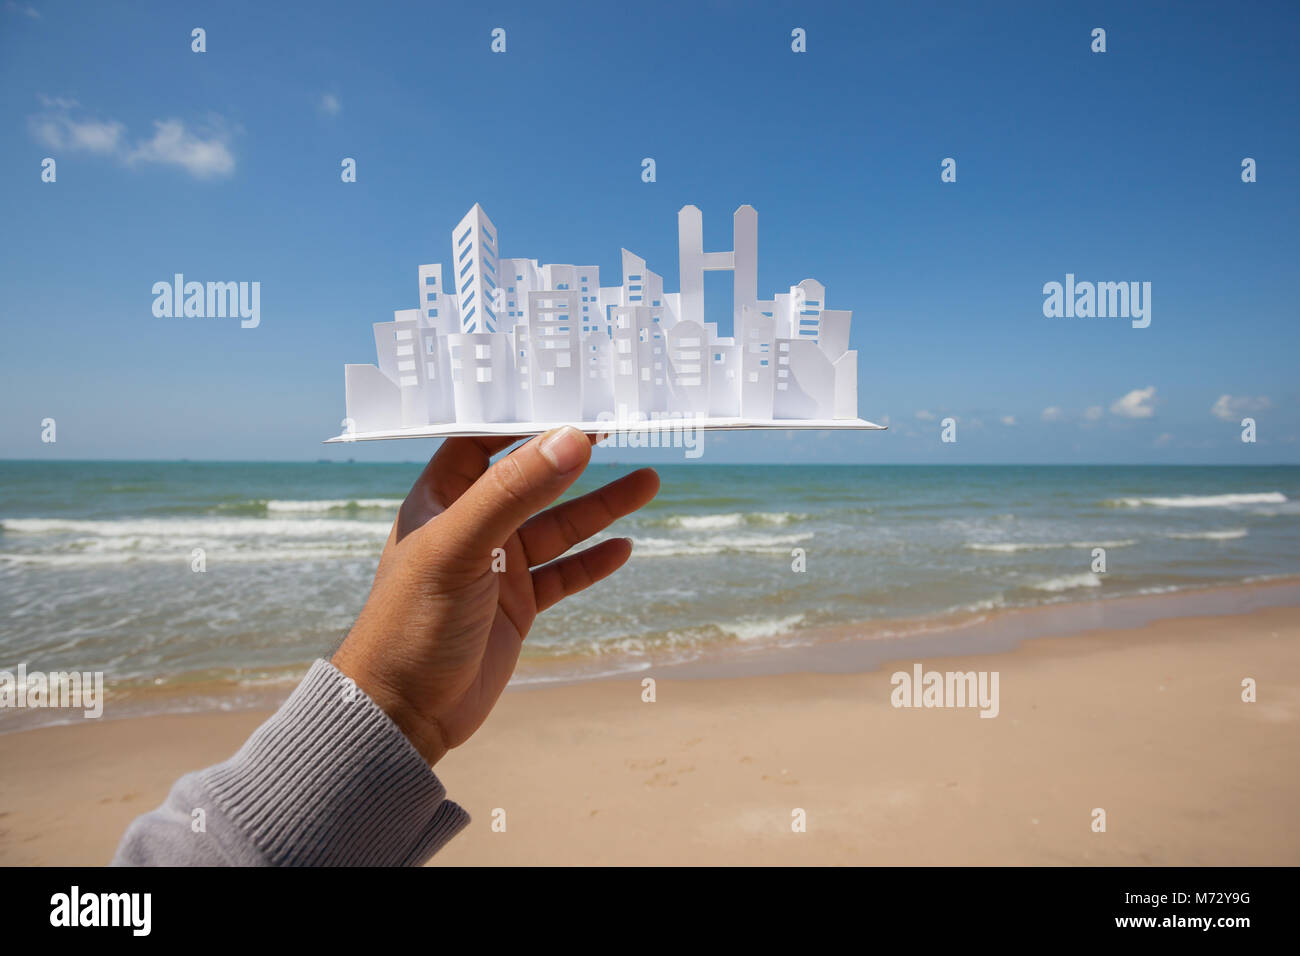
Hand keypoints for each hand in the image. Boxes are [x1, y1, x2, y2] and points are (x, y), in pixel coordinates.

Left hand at [332, 426, 659, 764]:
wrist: (403, 713)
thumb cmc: (411, 624)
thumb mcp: (461, 548)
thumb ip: (514, 492)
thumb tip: (571, 438)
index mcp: (441, 498)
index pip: (484, 437)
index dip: (523, 412)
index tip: (569, 389)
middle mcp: (471, 524)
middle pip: (532, 476)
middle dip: (573, 452)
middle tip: (620, 424)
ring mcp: (496, 565)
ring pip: (559, 524)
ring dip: (601, 505)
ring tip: (648, 481)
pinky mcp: (517, 605)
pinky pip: (564, 574)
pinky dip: (594, 560)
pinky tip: (624, 546)